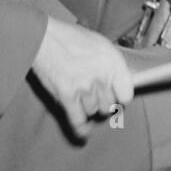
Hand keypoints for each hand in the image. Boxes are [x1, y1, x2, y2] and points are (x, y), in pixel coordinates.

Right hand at [31, 17, 134, 138]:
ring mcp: (84, 88)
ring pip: (93, 111)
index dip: (121, 98)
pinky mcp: (66, 96)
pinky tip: (84, 132)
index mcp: (113, 63)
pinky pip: (78, 120)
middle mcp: (101, 77)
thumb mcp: (101, 45)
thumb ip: (112, 66)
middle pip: (109, 105)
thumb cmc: (71, 38)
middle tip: (96, 96)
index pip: (127, 95)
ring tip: (83, 99)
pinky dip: (81, 128)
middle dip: (103, 103)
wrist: (44, 37)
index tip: (117, 97)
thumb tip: (121, 83)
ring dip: (89, 108)